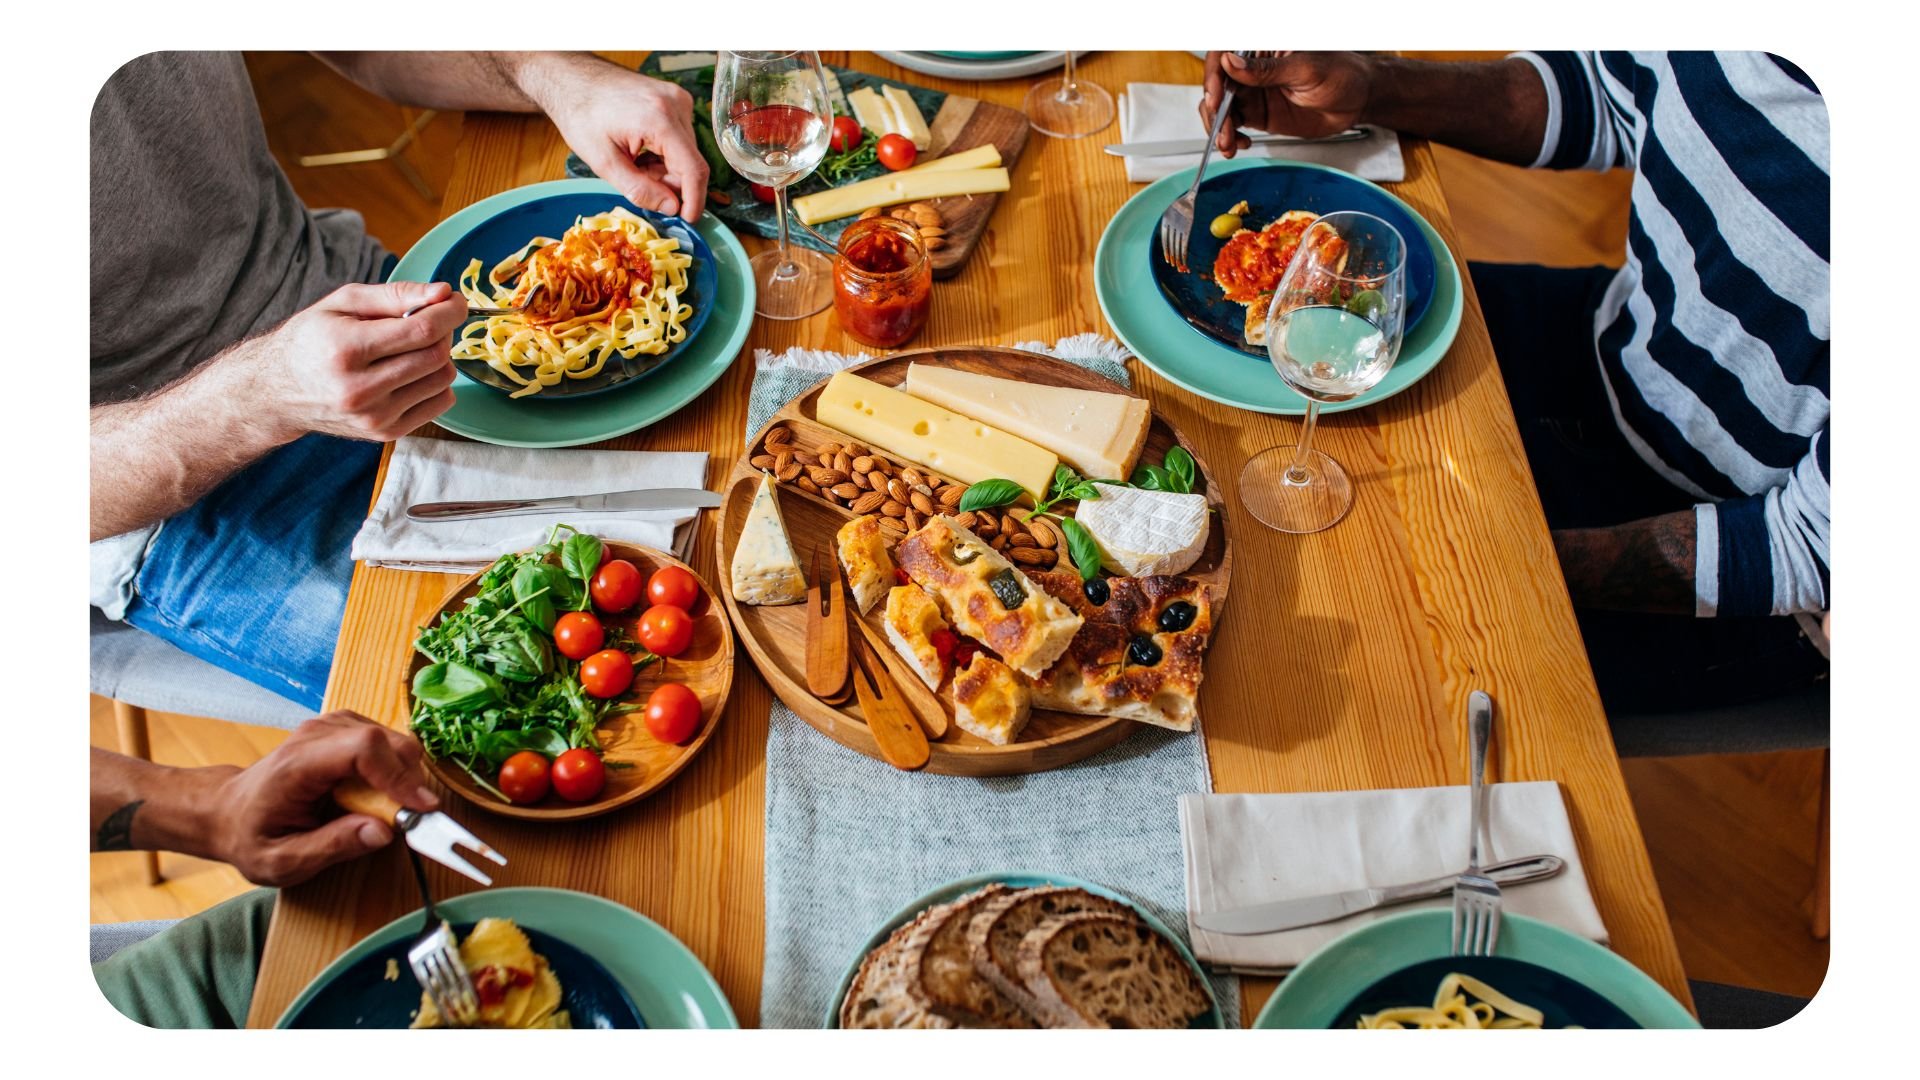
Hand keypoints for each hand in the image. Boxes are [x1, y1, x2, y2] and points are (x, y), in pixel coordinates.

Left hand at [210, 712, 440, 886]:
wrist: (228, 810)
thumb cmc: (252, 836)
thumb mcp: (281, 861)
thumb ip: (331, 847)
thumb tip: (383, 832)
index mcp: (298, 764)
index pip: (363, 749)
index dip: (399, 776)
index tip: (420, 808)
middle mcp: (317, 734)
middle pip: (386, 740)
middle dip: (408, 780)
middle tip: (409, 819)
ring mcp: (331, 726)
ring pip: (392, 739)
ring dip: (403, 775)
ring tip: (388, 811)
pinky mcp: (343, 729)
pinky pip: (386, 742)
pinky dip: (394, 769)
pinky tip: (379, 794)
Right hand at [244, 281, 467, 443]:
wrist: (279, 391)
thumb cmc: (313, 339)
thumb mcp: (344, 303)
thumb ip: (395, 294)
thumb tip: (444, 292)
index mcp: (346, 350)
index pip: (420, 331)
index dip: (448, 312)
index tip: (456, 301)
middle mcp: (360, 389)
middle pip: (435, 356)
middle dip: (443, 332)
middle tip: (429, 320)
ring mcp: (374, 416)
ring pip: (442, 380)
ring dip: (440, 357)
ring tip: (413, 346)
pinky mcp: (386, 433)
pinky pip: (439, 403)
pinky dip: (435, 382)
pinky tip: (411, 371)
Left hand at [538, 59, 707, 221]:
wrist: (572, 79)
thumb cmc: (581, 114)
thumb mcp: (604, 162)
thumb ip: (640, 189)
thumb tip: (672, 208)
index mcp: (660, 119)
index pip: (694, 169)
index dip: (693, 200)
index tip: (687, 219)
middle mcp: (677, 105)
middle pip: (690, 162)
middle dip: (669, 183)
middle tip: (637, 182)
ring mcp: (678, 99)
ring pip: (686, 152)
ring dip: (665, 168)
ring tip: (633, 161)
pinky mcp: (675, 99)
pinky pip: (680, 139)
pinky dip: (664, 153)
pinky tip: (640, 149)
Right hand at [1200, 51, 1376, 154]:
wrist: (1359, 101)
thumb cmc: (1341, 74)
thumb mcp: (1305, 69)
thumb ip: (1267, 70)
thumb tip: (1232, 64)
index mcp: (1263, 48)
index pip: (1224, 55)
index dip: (1214, 75)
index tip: (1215, 98)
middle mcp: (1253, 69)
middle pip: (1217, 85)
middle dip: (1214, 110)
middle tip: (1222, 130)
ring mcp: (1254, 92)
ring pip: (1221, 108)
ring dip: (1219, 128)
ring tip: (1228, 145)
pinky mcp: (1258, 114)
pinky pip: (1233, 124)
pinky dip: (1229, 137)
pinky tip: (1236, 145)